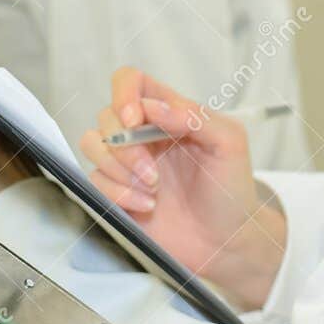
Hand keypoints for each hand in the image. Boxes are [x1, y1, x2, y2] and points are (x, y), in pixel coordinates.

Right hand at [79, 69, 287, 309]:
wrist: (225, 242)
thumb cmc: (231, 190)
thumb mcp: (230, 144)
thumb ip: (196, 116)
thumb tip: (152, 108)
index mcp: (169, 113)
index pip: (131, 81)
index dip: (123, 93)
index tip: (133, 120)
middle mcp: (143, 134)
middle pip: (107, 116)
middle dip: (124, 146)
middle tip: (152, 173)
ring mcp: (127, 163)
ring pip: (92, 144)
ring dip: (119, 169)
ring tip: (153, 191)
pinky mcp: (115, 192)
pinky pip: (94, 181)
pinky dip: (118, 194)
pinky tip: (147, 207)